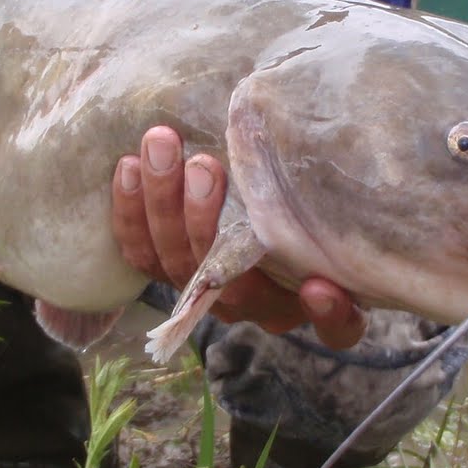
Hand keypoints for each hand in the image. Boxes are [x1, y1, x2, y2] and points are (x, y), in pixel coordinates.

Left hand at [112, 126, 367, 349]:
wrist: (243, 172)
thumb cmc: (297, 176)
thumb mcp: (318, 180)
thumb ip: (326, 177)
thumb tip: (334, 140)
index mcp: (318, 294)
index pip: (339, 326)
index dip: (330, 314)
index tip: (318, 286)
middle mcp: (263, 303)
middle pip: (236, 287)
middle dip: (209, 222)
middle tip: (205, 165)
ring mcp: (211, 291)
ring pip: (179, 266)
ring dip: (164, 203)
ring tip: (161, 144)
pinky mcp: (168, 270)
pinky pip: (142, 255)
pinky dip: (130, 210)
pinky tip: (129, 166)